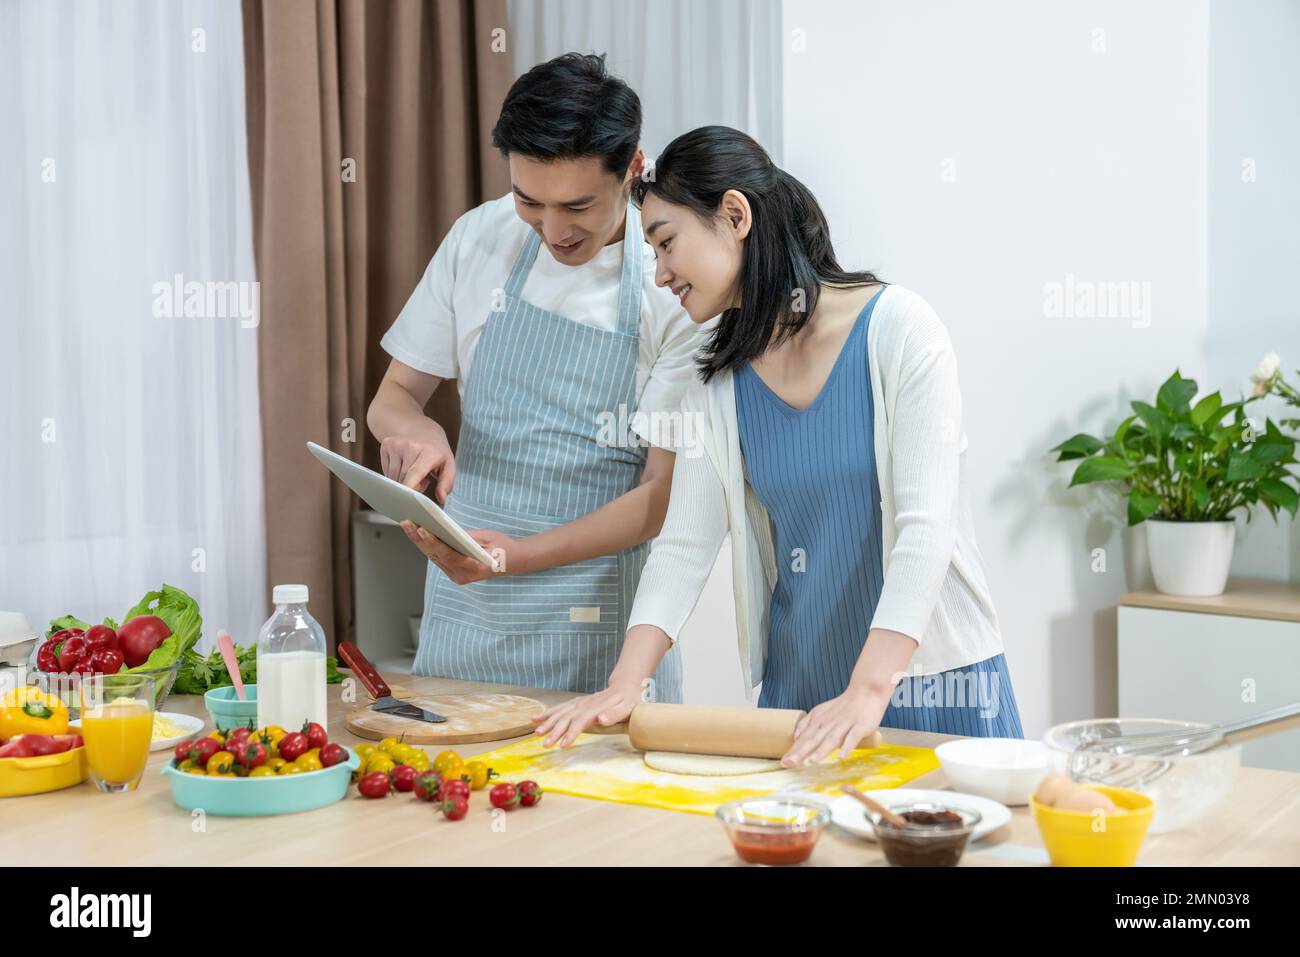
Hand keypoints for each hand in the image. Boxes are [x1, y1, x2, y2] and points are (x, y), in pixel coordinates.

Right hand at [380, 425, 454, 502]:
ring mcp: (396, 444)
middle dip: (411, 487)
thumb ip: (446, 483)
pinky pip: (386, 471)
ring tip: (413, 472)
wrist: (421, 429)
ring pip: (393, 477)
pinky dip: (394, 474)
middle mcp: (410, 446)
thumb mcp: (449, 465)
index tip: (405, 497)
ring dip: (402, 481)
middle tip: (423, 480)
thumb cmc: (436, 451)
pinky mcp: (386, 445)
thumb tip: (441, 498)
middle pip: (403, 479)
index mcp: (428, 452)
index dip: (410, 486)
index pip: (415, 472)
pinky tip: (403, 465)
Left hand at [400, 523, 530, 583]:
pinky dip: (428, 545)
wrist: (513, 561)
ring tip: (408, 525)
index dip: (432, 541)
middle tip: (407, 522)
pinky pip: (437, 558)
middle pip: (435, 555)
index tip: (421, 529)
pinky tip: (418, 533)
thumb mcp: (487, 537)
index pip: (447, 554)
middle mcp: (462, 576)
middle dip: (419, 538)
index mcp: (473, 568)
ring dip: (420, 542)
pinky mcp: (454, 572)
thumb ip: (465, 536)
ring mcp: (457, 576)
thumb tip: (443, 529)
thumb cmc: (503, 547)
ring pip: (433, 557)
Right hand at [533, 680, 645, 747]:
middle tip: (545, 744)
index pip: (581, 721)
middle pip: (567, 718)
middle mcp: (585, 704)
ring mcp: (580, 702)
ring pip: (561, 712)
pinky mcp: (577, 702)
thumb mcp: (629, 707)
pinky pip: (560, 707)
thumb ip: (615, 714)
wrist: (627, 685)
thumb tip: (601, 720)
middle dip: (555, 731)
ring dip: (548, 722)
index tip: (562, 744)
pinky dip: (548, 713)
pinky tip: (536, 718)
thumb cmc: (630, 700)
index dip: (571, 733)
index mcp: (597, 707)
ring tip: (536, 732)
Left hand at [781, 685, 887, 766]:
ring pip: (831, 738)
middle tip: (788, 764)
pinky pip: (853, 737)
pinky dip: (847, 747)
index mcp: (819, 720)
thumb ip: (807, 723)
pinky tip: (842, 757)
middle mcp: (829, 723)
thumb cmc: (843, 706)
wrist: (866, 691)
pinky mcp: (860, 726)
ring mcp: (845, 724)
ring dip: (821, 750)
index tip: (783, 763)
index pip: (804, 738)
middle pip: (813, 739)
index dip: (793, 750)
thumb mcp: (821, 710)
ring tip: (811, 762)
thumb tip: (796, 737)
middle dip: (800, 752)